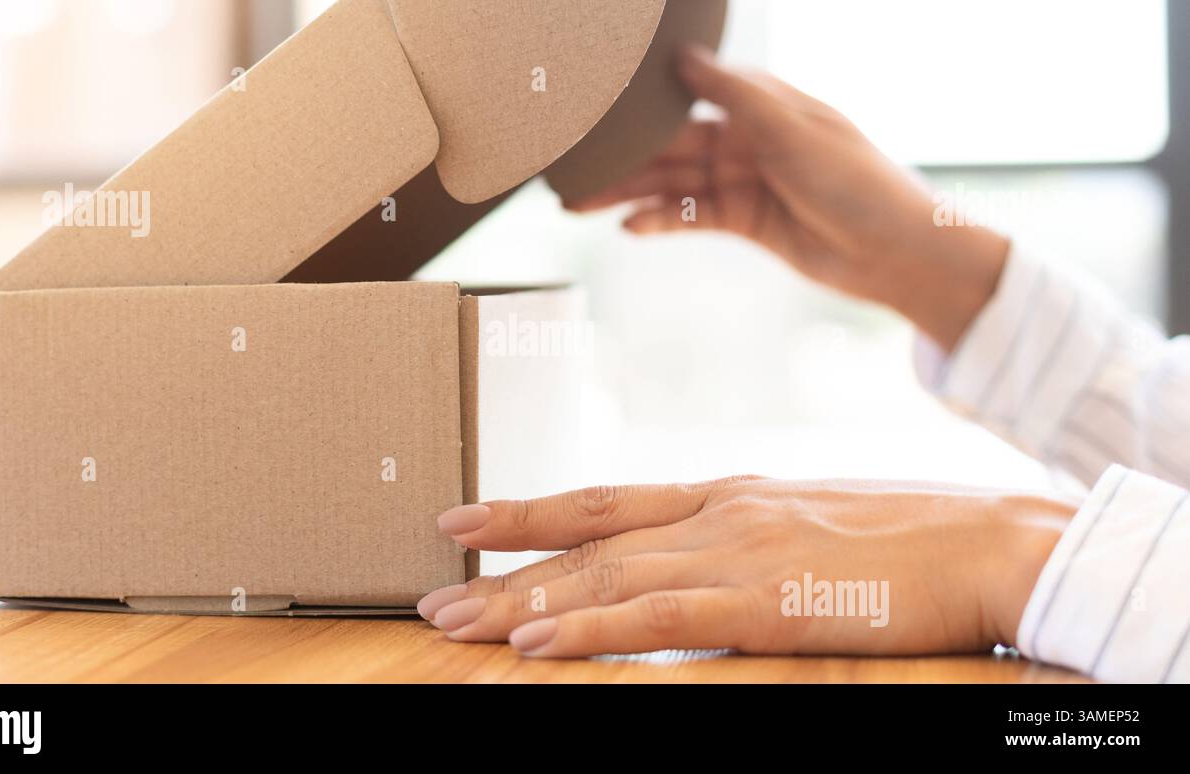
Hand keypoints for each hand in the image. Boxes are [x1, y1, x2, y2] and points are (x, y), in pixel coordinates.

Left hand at [418, 477, 1075, 657]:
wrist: (991, 538)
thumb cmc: (913, 539)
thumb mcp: (813, 522)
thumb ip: (749, 535)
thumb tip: (703, 564)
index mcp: (728, 493)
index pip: (607, 500)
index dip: (531, 511)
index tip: (470, 519)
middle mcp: (717, 512)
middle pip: (587, 540)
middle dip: (503, 567)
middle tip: (432, 589)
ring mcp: (736, 550)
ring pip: (604, 576)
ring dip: (521, 603)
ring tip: (453, 620)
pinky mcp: (763, 600)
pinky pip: (655, 616)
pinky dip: (587, 631)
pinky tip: (534, 646)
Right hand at [566, 47, 1010, 352]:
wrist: (895, 253)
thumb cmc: (858, 181)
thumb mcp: (793, 130)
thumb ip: (734, 95)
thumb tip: (683, 59)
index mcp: (762, 105)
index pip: (690, 94)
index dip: (644, 100)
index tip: (597, 101)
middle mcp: (747, 139)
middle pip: (671, 144)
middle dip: (622, 155)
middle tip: (571, 165)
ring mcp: (744, 180)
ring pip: (673, 183)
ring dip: (627, 192)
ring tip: (578, 202)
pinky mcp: (744, 221)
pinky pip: (692, 217)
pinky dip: (661, 221)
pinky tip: (628, 226)